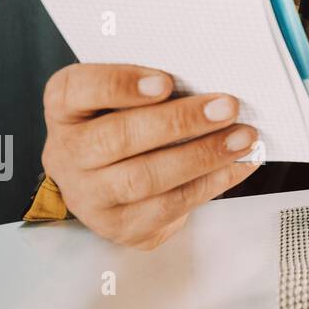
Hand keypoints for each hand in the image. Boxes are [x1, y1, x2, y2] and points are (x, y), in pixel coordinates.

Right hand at [40, 64, 261, 249]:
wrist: (113, 181)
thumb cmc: (128, 121)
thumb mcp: (128, 96)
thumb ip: (156, 86)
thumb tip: (211, 82)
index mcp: (65, 108)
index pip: (79, 90)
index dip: (120, 85)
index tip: (166, 82)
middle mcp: (67, 153)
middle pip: (117, 137)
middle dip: (179, 121)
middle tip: (227, 107)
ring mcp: (89, 195)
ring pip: (144, 178)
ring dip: (202, 156)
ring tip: (242, 138)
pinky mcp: (119, 225)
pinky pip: (167, 207)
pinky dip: (210, 184)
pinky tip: (237, 165)